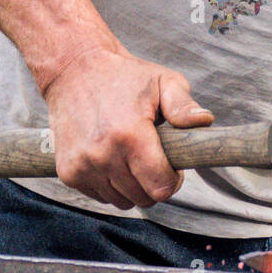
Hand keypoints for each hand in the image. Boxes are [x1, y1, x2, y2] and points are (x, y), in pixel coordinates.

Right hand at [42, 46, 213, 209]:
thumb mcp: (163, 82)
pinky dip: (110, 184)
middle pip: (143, 198)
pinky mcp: (68, 173)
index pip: (160, 187)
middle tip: (151, 155)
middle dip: (153, 182)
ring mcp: (82, 166)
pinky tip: (110, 157)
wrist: (74, 72)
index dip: (173, 180)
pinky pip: (101, 196)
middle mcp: (103, 155)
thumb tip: (203, 121)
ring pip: (122, 201)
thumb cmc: (124, 77)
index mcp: (130, 135)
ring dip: (131, 185)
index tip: (172, 165)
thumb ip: (184, 106)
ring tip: (130, 154)